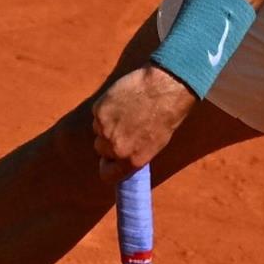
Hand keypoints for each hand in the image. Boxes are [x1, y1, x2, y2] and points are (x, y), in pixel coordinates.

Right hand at [91, 64, 197, 179]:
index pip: (107, 175)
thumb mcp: (156, 143)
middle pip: (100, 148)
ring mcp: (104, 129)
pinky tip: (121, 100)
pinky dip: (106, 107)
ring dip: (107, 122)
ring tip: (126, 111)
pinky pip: (97, 112)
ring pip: (98, 129)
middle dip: (108, 140)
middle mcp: (116, 149)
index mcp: (132, 160)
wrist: (163, 88)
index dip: (107, 166)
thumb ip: (135, 153)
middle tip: (123, 126)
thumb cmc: (166, 115)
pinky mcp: (99, 111)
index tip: (108, 160)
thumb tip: (122, 155)